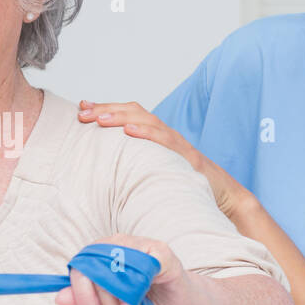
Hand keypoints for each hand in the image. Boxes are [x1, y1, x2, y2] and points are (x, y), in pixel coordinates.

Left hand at [55, 234, 202, 304]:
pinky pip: (142, 269)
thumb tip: (59, 297)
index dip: (80, 292)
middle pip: (95, 266)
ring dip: (119, 297)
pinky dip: (138, 292)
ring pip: (116, 268)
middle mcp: (120, 243)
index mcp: (103, 254)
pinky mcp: (162, 253)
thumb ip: (86, 300)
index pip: (81, 265)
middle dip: (100, 298)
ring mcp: (142, 244)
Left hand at [77, 99, 255, 222]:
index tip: (81, 109)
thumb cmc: (184, 183)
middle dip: (106, 109)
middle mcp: (165, 135)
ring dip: (121, 118)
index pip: (128, 114)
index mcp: (156, 137)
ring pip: (147, 122)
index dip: (105, 109)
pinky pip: (165, 142)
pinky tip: (130, 133)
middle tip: (82, 113)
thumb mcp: (154, 171)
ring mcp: (177, 145)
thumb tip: (102, 173)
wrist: (223, 195)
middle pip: (133, 112)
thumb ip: (134, 166)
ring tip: (99, 119)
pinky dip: (147, 134)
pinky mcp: (187, 158)